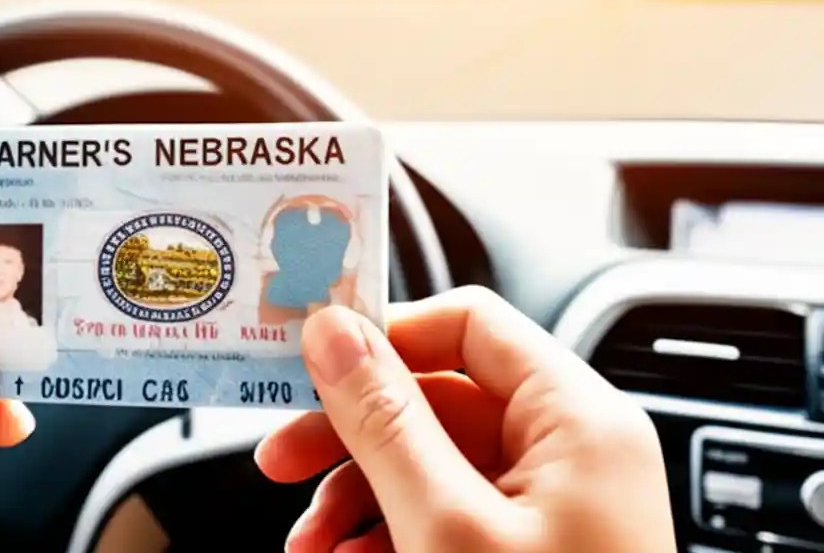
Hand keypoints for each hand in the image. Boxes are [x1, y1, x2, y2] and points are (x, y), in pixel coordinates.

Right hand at [255, 286, 674, 552]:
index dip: (384, 333)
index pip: (467, 325)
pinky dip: (386, 536)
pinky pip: (443, 515)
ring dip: (356, 499)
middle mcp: (569, 452)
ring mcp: (550, 507)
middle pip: (436, 399)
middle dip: (349, 435)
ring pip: (429, 464)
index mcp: (575, 420)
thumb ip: (384, 423)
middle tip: (279, 461)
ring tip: (309, 547)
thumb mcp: (445, 527)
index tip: (308, 360)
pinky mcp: (527, 551)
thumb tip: (334, 334)